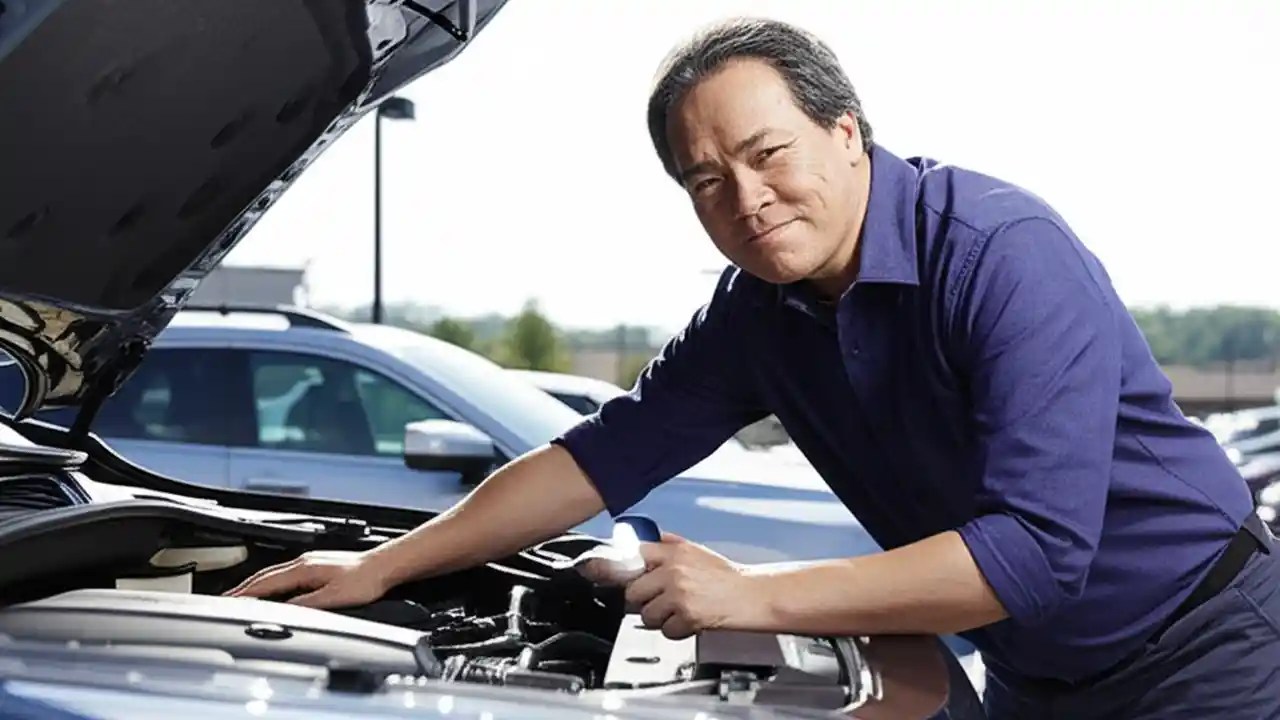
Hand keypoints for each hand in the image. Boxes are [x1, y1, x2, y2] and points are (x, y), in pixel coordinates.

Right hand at [223, 550, 391, 608]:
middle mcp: (304, 562)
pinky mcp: (319, 564)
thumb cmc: (366, 580)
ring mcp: (311, 562)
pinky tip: (273, 588)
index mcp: (304, 569)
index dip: (245, 593)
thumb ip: (306, 604)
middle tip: (226, 599)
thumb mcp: (333, 598)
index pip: (266, 583)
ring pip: (275, 573)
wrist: (385, 566)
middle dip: (244, 587)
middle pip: (265, 576)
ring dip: (257, 584)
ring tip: (243, 594)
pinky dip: (272, 582)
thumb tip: (283, 611)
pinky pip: (286, 573)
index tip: (228, 601)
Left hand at [625, 532, 768, 638]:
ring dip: (660, 619)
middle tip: (659, 602)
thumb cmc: (730, 577)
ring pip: (647, 615)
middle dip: (643, 601)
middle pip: (633, 591)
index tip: (629, 577)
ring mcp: (679, 594)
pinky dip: (676, 632)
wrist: (753, 596)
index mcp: (675, 552)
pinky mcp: (688, 616)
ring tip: (677, 614)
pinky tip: (689, 623)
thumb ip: (673, 545)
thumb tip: (654, 538)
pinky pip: (666, 631)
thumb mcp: (699, 552)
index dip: (631, 570)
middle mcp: (674, 570)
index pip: (635, 556)